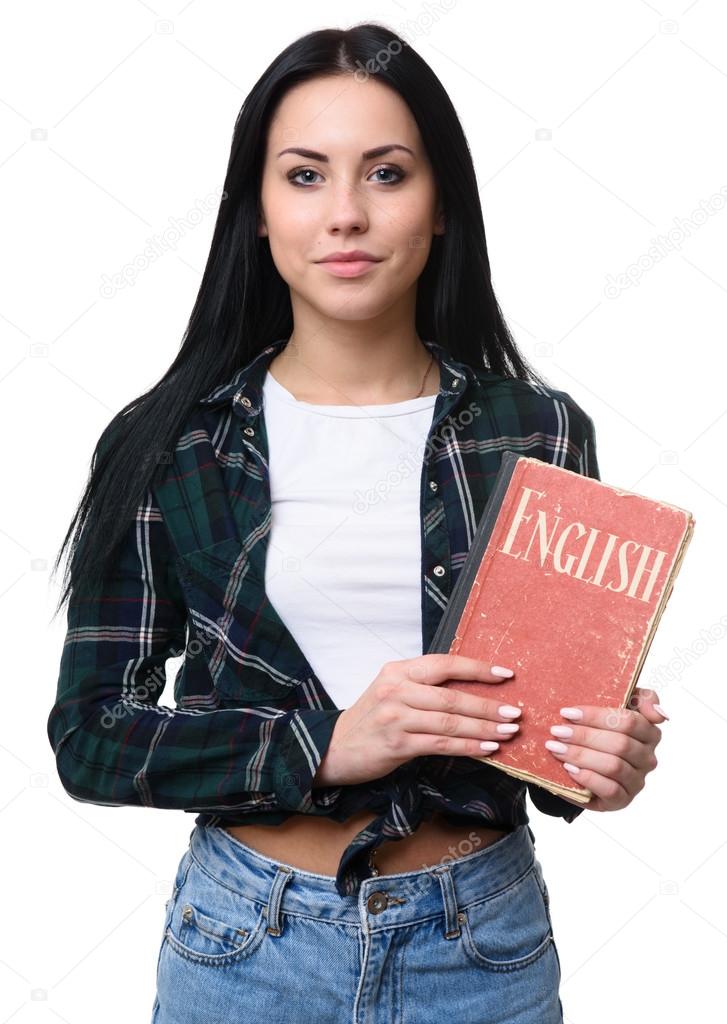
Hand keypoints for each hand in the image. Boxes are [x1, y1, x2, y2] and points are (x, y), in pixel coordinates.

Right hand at [313, 654, 521, 787]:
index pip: (445, 664)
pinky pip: (441, 745)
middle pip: (452, 696)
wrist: (333, 748)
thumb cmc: (371, 720)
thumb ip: (423, 687)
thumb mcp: (392, 691)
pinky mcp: (397, 744)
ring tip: (508, 731)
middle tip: (515, 712)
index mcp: (398, 670)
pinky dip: (468, 747)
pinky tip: (487, 749)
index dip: (477, 668)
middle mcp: (396, 689)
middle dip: (488, 705)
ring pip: (450, 721)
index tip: (505, 675)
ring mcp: (396, 717)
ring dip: (484, 728)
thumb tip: (471, 690)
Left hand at [543, 687, 666, 811]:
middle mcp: (647, 758)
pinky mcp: (623, 800)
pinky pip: (610, 790)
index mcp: (649, 733)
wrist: (585, 761)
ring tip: (556, 748)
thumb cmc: (602, 728)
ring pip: (614, 766)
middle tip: (557, 731)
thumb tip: (659, 714)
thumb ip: (642, 699)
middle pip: (619, 744)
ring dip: (581, 755)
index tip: (567, 713)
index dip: (596, 716)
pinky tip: (569, 769)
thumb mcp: (619, 705)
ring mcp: (637, 781)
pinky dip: (588, 778)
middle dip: (584, 736)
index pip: (629, 721)